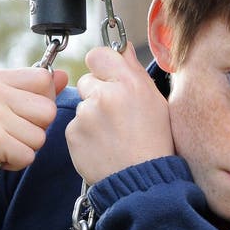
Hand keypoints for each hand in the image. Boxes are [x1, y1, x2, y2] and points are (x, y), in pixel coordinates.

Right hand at [0, 67, 64, 191]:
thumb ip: (33, 90)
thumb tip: (66, 76)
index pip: (44, 78)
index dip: (43, 101)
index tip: (22, 113)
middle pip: (49, 111)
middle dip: (36, 129)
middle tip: (10, 134)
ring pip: (40, 137)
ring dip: (25, 148)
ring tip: (1, 145)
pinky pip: (28, 156)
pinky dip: (15, 163)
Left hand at [66, 42, 173, 184]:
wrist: (142, 181)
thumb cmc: (155, 142)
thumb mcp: (156, 103)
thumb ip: (135, 72)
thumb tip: (122, 48)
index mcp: (129, 83)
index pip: (99, 55)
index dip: (103, 67)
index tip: (109, 80)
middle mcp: (105, 95)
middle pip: (87, 80)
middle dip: (97, 94)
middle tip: (116, 117)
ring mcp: (86, 115)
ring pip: (82, 105)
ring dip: (92, 116)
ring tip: (112, 136)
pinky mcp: (73, 134)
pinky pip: (74, 126)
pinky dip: (85, 135)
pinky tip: (102, 146)